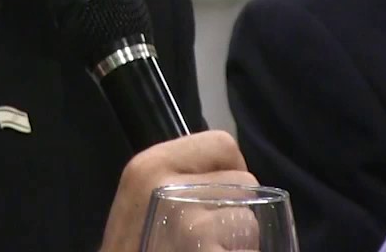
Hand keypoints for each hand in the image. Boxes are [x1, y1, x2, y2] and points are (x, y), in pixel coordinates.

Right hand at [99, 130, 257, 251]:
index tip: (214, 201)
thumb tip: (227, 169)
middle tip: (206, 240)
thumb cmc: (136, 247)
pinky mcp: (204, 247)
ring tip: (206, 251)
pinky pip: (248, 247)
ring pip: (249, 220)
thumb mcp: (142, 201)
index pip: (221, 144)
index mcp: (149, 164)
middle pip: (244, 181)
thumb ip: (176, 180)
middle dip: (235, 211)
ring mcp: (187, 222)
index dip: (229, 173)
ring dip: (239, 242)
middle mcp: (166, 185)